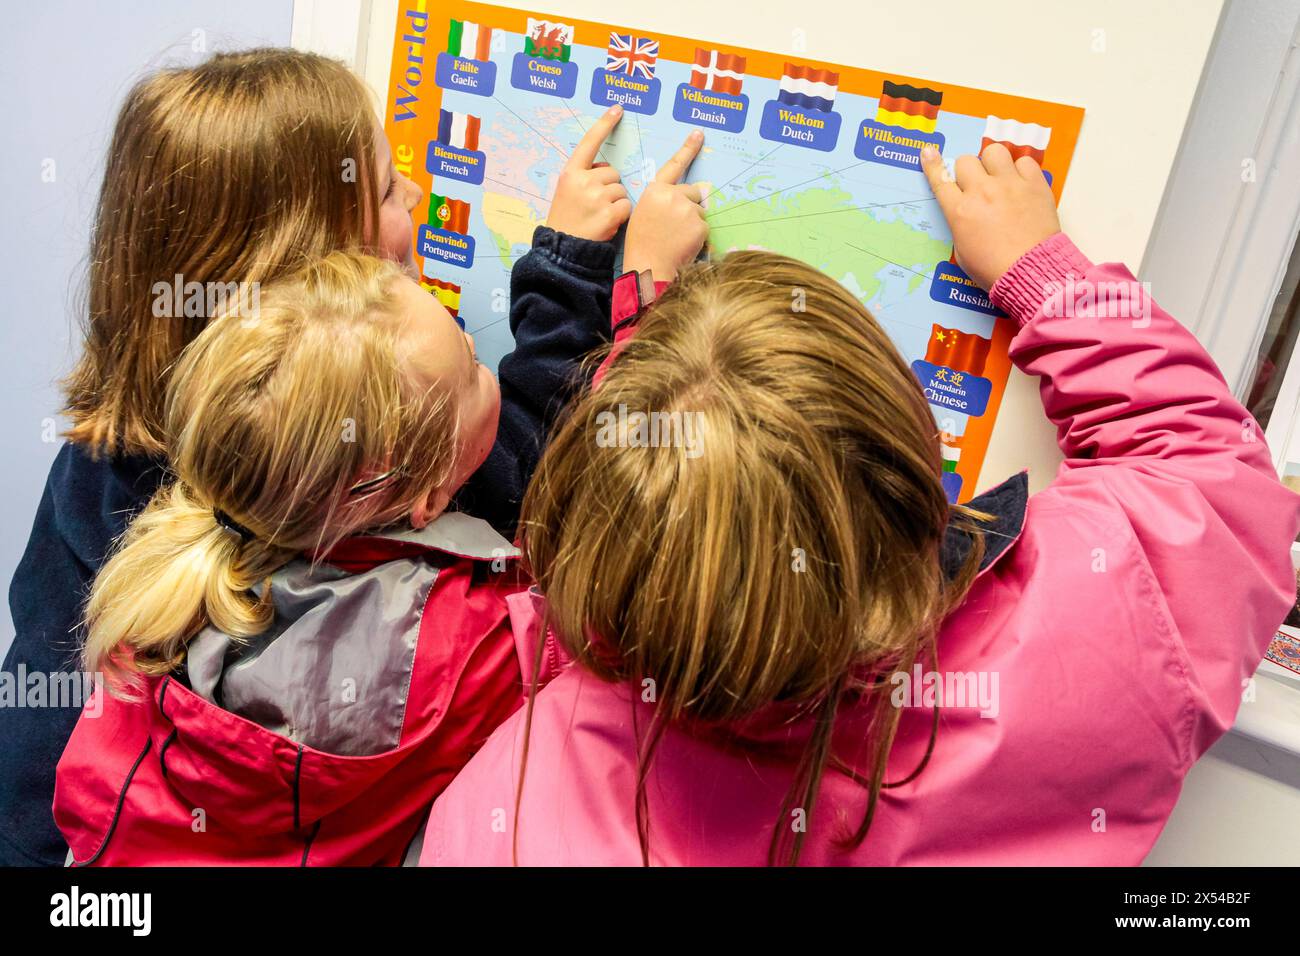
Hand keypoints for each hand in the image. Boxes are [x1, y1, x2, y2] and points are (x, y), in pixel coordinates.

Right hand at [545, 105, 631, 241]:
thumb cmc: (567, 223)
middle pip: (613, 173)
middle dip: (610, 187)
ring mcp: (596, 196)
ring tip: (600, 217)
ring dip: (616, 203)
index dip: (604, 124)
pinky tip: (607, 224)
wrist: (562, 252)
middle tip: (597, 206)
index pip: (589, 142)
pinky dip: (621, 216)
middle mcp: (583, 181)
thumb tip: (606, 170)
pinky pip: (626, 206)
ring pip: (621, 190)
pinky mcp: (609, 212)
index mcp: (570, 173)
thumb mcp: (566, 193)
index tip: (618, 109)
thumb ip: (584, 178)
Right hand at [623, 130, 707, 282]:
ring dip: (692, 222)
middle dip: (689, 206)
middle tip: (673, 227)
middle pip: (693, 192)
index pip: (675, 165)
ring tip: (675, 238)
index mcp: (655, 190)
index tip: (699, 134)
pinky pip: (704, 227)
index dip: (688, 148)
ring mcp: (687, 210)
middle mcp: (672, 195)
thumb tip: (683, 197)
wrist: (648, 267)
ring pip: (699, 211)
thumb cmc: (643, 243)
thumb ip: (662, 200)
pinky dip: (697, 236)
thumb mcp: (644, 213)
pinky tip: (683, 245)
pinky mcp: (698, 225)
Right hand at [920, 143, 1060, 289]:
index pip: (940, 179)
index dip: (932, 164)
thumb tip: (964, 212)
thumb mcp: (963, 253)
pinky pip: (1025, 161)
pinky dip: (1021, 170)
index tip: (929, 152)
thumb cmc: (994, 269)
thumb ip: (960, 225)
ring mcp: (1010, 185)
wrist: (1031, 272)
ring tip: (1000, 177)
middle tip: (976, 185)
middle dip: (967, 172)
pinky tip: (1021, 183)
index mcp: (960, 211)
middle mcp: (983, 192)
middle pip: (966, 161)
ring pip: (994, 152)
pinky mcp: (1034, 185)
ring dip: (993, 163)